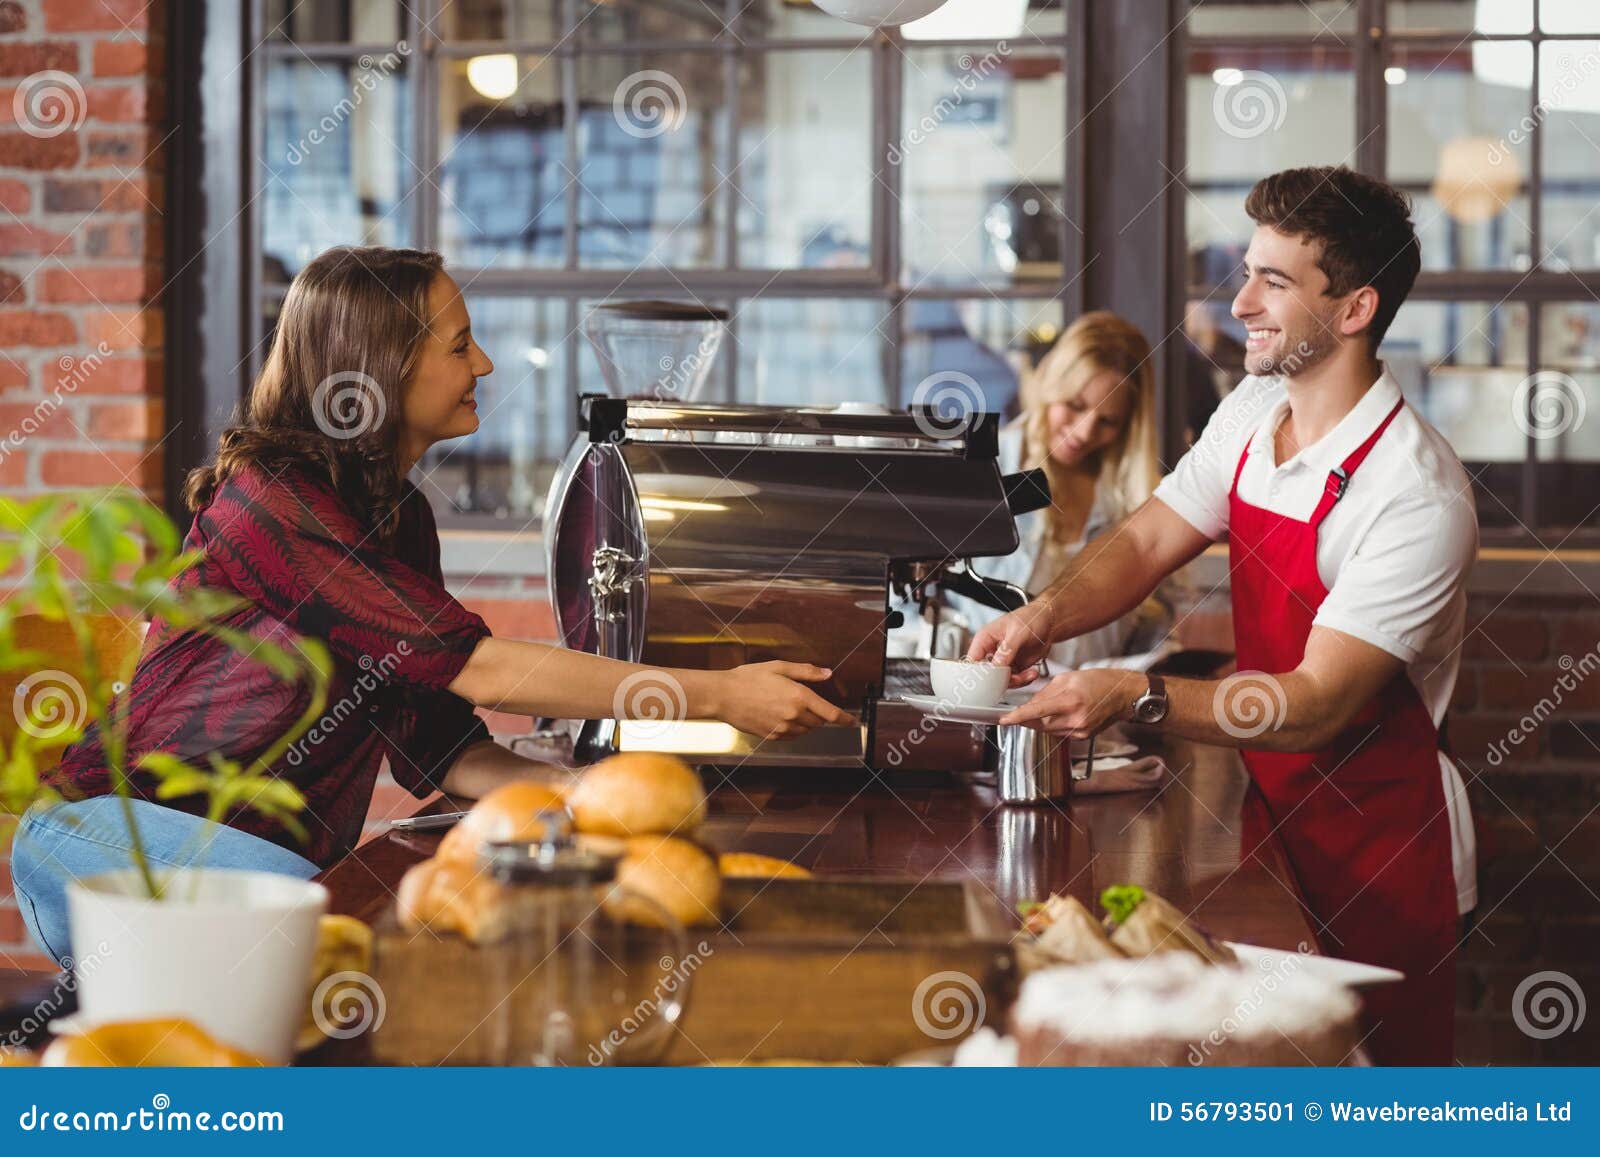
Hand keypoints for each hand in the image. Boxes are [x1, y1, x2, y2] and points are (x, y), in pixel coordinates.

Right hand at [712, 661, 858, 740]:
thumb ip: (806, 672)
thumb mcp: (779, 667)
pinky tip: (780, 716)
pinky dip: (793, 729)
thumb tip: (828, 673)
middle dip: (819, 715)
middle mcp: (794, 715)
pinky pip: (791, 736)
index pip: (830, 713)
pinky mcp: (771, 736)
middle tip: (806, 702)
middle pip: (819, 723)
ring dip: (806, 723)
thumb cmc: (749, 677)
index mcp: (799, 696)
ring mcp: (782, 728)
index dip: (845, 719)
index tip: (853, 722)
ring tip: (789, 707)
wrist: (723, 695)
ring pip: (805, 731)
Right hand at [967, 599, 1059, 686]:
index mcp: (985, 638)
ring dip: (1015, 681)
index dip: (978, 672)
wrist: (1049, 621)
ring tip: (1028, 674)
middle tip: (1015, 678)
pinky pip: (1014, 680)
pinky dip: (1023, 680)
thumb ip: (1007, 649)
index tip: (991, 679)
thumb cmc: (1031, 617)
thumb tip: (996, 665)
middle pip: (987, 674)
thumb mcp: (1018, 632)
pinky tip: (1031, 673)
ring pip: (1001, 680)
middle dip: (1001, 680)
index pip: (973, 659)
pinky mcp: (1015, 666)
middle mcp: (992, 650)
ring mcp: (1003, 660)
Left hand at [998, 668, 1138, 736]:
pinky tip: (1063, 713)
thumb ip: (1045, 692)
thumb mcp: (1069, 678)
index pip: (1037, 712)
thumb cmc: (1100, 681)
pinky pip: (1060, 733)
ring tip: (1054, 706)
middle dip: (1028, 718)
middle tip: (1023, 710)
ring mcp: (1080, 731)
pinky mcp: (1083, 737)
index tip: (1003, 720)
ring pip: (1049, 730)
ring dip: (1043, 721)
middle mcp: (1075, 720)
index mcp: (1070, 701)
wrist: (1125, 695)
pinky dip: (1055, 724)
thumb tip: (1029, 705)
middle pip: (1040, 724)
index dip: (1018, 717)